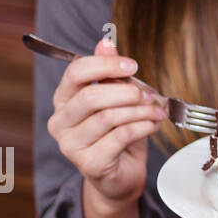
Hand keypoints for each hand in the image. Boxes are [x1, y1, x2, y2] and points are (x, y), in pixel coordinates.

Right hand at [47, 37, 165, 207]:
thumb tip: (106, 42)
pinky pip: (119, 137)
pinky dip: (142, 127)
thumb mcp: (117, 98)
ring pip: (108, 118)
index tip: (132, 65)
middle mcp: (60, 122)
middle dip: (126, 92)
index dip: (105, 65)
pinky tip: (152, 125)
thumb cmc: (118, 133)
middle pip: (91, 96)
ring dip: (140, 111)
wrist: (120, 175)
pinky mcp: (88, 163)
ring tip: (157, 111)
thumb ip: (109, 72)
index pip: (75, 73)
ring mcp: (70, 145)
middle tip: (148, 94)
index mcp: (64, 99)